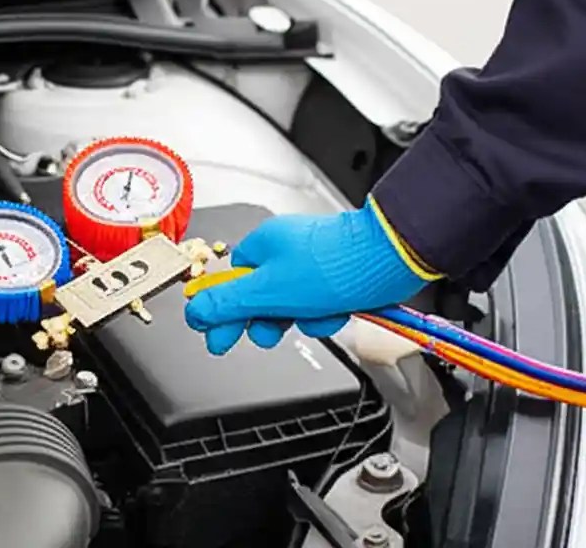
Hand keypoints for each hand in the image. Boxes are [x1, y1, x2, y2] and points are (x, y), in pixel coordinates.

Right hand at [184, 198, 435, 354]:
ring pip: (290, 307)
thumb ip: (228, 303)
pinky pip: (316, 306)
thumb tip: (195, 311)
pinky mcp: (334, 279)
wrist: (389, 258)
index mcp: (262, 246)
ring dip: (302, 319)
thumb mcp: (267, 291)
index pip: (228, 284)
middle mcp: (285, 252)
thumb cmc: (333, 265)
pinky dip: (325, 314)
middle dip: (269, 320)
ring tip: (316, 313)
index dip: (223, 314)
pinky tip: (336, 311)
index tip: (218, 338)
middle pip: (258, 299)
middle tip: (273, 330)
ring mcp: (311, 265)